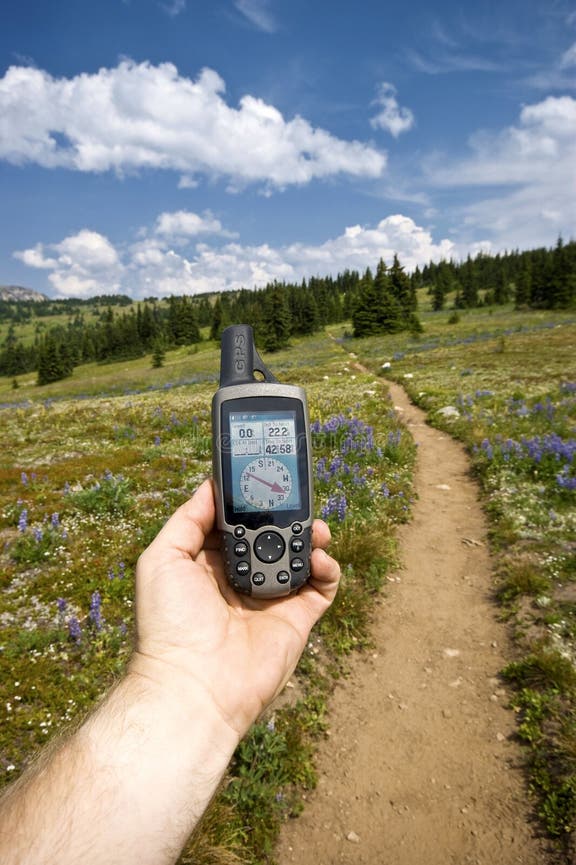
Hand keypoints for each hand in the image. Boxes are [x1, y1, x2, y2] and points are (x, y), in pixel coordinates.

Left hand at [130, 479, 339, 737]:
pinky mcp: (297, 618)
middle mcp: (241, 577)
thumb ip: (187, 519)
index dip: (249, 501)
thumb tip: (211, 485)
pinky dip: (327, 566)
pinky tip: (318, 557)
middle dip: (284, 513)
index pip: (235, 523)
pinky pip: (322, 585)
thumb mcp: (162, 559)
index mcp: (208, 563)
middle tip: (295, 496)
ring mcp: (271, 598)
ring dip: (310, 534)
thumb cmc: (169, 622)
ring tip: (313, 526)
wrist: (195, 685)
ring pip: (299, 555)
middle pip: (271, 534)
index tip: (263, 476)